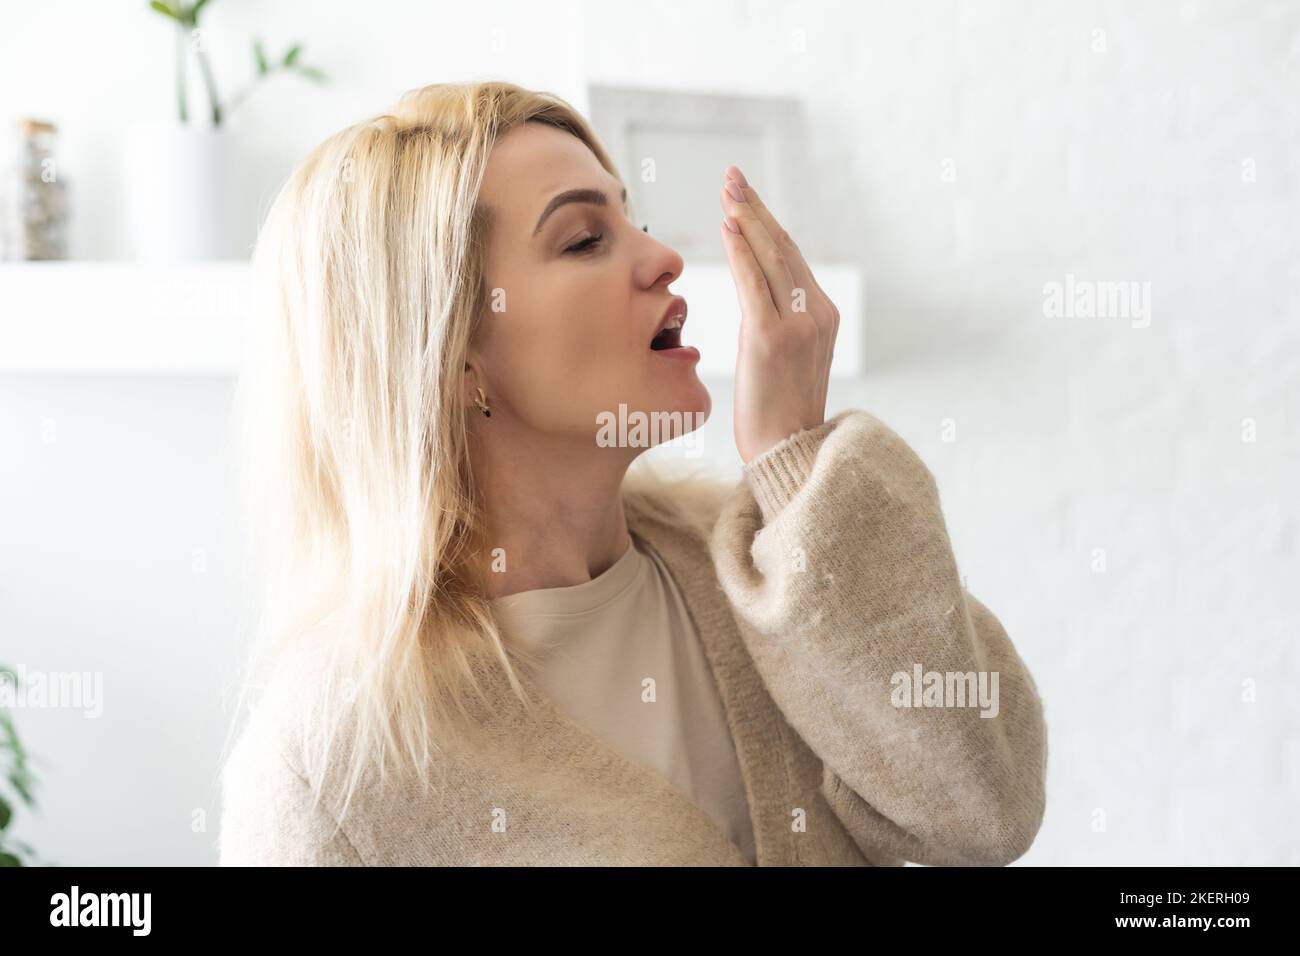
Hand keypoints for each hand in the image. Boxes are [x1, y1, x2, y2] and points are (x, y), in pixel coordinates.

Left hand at [718, 165, 839, 464]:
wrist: (788, 453)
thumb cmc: (777, 415)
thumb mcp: (784, 360)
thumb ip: (776, 323)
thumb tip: (754, 298)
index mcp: (825, 316)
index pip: (791, 258)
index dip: (766, 223)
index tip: (744, 197)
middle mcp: (818, 314)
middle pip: (783, 247)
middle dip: (756, 208)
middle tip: (733, 176)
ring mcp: (798, 325)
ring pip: (771, 257)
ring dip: (747, 218)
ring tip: (727, 189)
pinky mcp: (772, 338)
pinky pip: (754, 283)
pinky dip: (741, 250)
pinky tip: (728, 224)